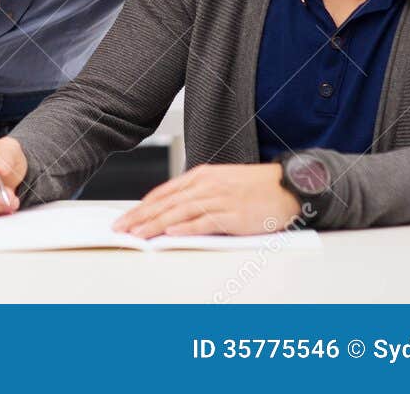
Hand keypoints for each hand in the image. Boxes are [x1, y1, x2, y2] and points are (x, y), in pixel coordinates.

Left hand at [112, 163, 299, 237]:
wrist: (287, 185)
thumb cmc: (255, 188)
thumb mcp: (221, 184)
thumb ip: (197, 195)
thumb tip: (172, 213)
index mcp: (200, 176)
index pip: (163, 192)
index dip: (142, 206)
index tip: (125, 218)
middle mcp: (206, 185)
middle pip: (166, 202)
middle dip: (140, 217)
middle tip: (121, 228)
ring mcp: (219, 198)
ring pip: (179, 212)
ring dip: (155, 224)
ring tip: (137, 234)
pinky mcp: (232, 214)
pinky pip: (204, 221)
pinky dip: (186, 228)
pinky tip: (170, 233)